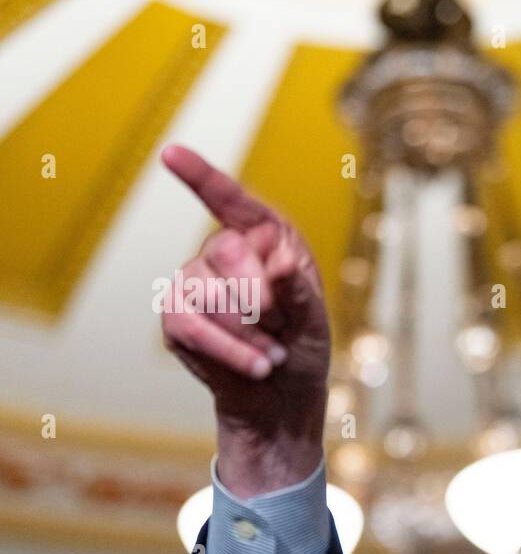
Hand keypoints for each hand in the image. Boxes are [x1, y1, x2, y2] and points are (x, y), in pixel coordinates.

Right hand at [159, 144, 330, 497]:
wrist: (281, 400)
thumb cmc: (303, 350)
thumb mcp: (315, 322)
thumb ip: (301, 292)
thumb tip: (279, 265)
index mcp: (265, 239)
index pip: (231, 201)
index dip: (202, 177)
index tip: (171, 154)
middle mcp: (224, 251)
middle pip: (226, 250)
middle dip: (261, 296)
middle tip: (282, 326)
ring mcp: (192, 281)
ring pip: (209, 293)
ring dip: (250, 332)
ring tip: (272, 352)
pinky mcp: (175, 316)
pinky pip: (191, 325)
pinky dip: (229, 350)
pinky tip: (257, 365)